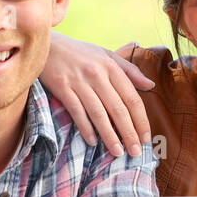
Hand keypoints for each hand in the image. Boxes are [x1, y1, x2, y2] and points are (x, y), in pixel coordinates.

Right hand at [42, 32, 153, 155]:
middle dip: (129, 133)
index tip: (146, 137)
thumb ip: (129, 71)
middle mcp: (97, 74)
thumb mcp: (107, 55)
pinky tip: (92, 142)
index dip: (141, 120)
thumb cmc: (79, 52)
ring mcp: (79, 81)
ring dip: (109, 135)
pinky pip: (77, 111)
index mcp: (112, 66)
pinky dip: (85, 128)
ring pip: (99, 113)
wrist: (46, 44)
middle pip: (118, 109)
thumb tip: (150, 86)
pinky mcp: (62, 87)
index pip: (132, 98)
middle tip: (136, 152)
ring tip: (117, 152)